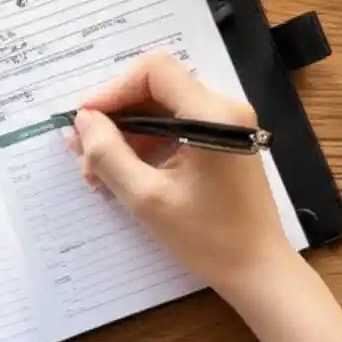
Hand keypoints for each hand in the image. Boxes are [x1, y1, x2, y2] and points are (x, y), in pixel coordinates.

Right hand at [68, 51, 295, 299]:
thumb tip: (83, 120)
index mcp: (212, 114)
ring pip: (161, 110)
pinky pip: (175, 128)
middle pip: (155, 89)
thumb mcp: (147, 198)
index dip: (113, 90)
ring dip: (126, 135)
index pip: (154, 71)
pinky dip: (146, 145)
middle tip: (84, 153)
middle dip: (115, 118)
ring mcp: (225, 126)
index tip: (86, 122)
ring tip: (97, 172)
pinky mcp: (222, 143)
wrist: (258, 271)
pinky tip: (122, 174)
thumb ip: (109, 154)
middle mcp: (223, 109)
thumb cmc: (208, 238)